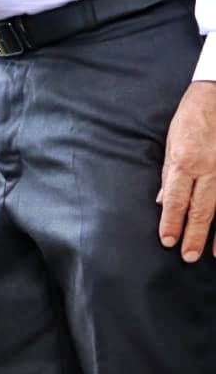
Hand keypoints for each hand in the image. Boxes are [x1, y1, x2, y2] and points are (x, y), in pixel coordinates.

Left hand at [158, 80, 215, 260]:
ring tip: (213, 253)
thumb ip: (168, 173)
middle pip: (201, 209)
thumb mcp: (171, 142)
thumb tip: (162, 201)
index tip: (168, 241)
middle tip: (188, 256)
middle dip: (194, 235)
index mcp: (185, 162)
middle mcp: (209, 169)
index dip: (171, 223)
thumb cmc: (192, 116)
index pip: (175, 201)